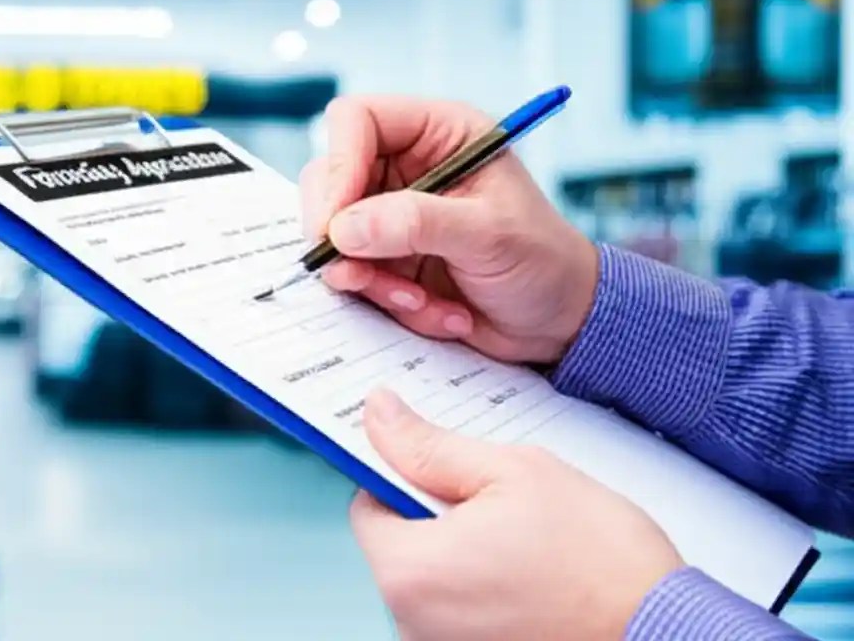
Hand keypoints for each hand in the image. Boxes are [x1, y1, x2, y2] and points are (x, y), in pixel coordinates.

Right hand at [299, 96, 598, 363]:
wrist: (556, 321)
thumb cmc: (542, 261)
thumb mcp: (487, 235)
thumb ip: (415, 224)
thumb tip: (345, 228)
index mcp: (438, 133)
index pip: (357, 121)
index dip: (339, 164)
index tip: (337, 220)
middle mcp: (407, 167)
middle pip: (330, 178)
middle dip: (341, 232)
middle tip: (355, 271)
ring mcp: (391, 214)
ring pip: (334, 233)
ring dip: (368, 276)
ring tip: (417, 299)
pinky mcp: (385, 257)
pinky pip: (353, 273)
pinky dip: (383, 299)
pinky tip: (431, 309)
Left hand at [352, 390, 681, 640]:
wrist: (663, 633)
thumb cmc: (602, 563)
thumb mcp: (515, 473)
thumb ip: (432, 446)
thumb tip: (380, 414)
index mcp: (408, 570)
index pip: (368, 503)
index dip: (406, 475)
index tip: (445, 470)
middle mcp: (410, 621)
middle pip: (400, 545)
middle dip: (441, 518)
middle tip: (502, 509)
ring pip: (432, 580)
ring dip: (465, 556)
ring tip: (527, 549)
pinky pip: (459, 613)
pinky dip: (485, 593)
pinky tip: (530, 581)